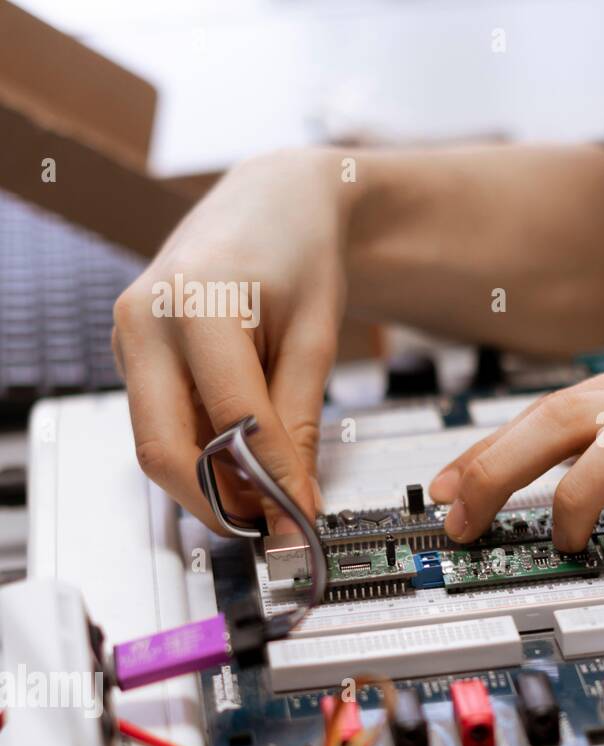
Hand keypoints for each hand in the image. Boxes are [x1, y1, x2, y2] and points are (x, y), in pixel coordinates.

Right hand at [112, 148, 348, 531]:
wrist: (273, 202)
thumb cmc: (298, 251)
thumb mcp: (317, 336)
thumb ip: (299, 419)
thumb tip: (294, 496)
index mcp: (194, 304)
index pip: (231, 420)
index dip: (267, 482)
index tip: (299, 520)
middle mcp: (144, 320)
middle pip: (163, 447)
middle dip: (217, 501)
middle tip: (272, 527)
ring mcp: (129, 337)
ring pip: (156, 442)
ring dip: (208, 482)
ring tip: (267, 495)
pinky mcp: (134, 352)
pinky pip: (161, 420)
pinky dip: (201, 451)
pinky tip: (243, 458)